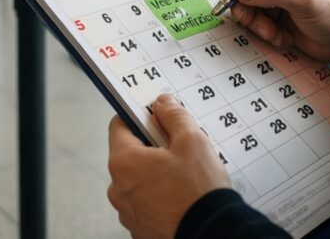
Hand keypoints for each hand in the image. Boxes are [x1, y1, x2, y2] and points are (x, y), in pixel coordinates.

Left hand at [108, 94, 230, 238]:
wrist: (211, 233)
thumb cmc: (198, 192)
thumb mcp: (192, 141)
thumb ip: (174, 117)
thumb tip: (163, 104)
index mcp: (124, 162)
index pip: (119, 126)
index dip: (138, 116)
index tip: (156, 116)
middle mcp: (118, 189)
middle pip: (131, 154)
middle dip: (153, 147)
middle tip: (179, 148)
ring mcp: (128, 213)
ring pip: (140, 181)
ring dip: (157, 174)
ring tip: (185, 176)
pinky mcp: (141, 229)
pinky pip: (147, 204)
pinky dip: (161, 197)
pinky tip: (183, 196)